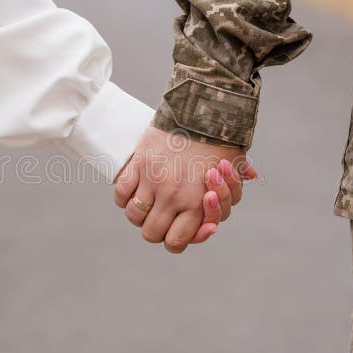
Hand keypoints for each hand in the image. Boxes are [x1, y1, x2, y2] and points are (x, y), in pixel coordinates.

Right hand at [114, 127, 254, 252]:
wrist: (201, 110)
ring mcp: (153, 181)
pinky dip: (124, 196)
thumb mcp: (232, 173)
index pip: (176, 242)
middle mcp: (173, 197)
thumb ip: (226, 199)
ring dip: (138, 213)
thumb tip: (213, 224)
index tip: (175, 230)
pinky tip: (134, 190)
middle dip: (155, 230)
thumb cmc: (220, 141)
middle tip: (160, 217)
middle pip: (151, 234)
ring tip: (147, 202)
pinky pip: (121, 193)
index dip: (174, 241)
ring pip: (134, 216)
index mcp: (196, 203)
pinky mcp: (138, 164)